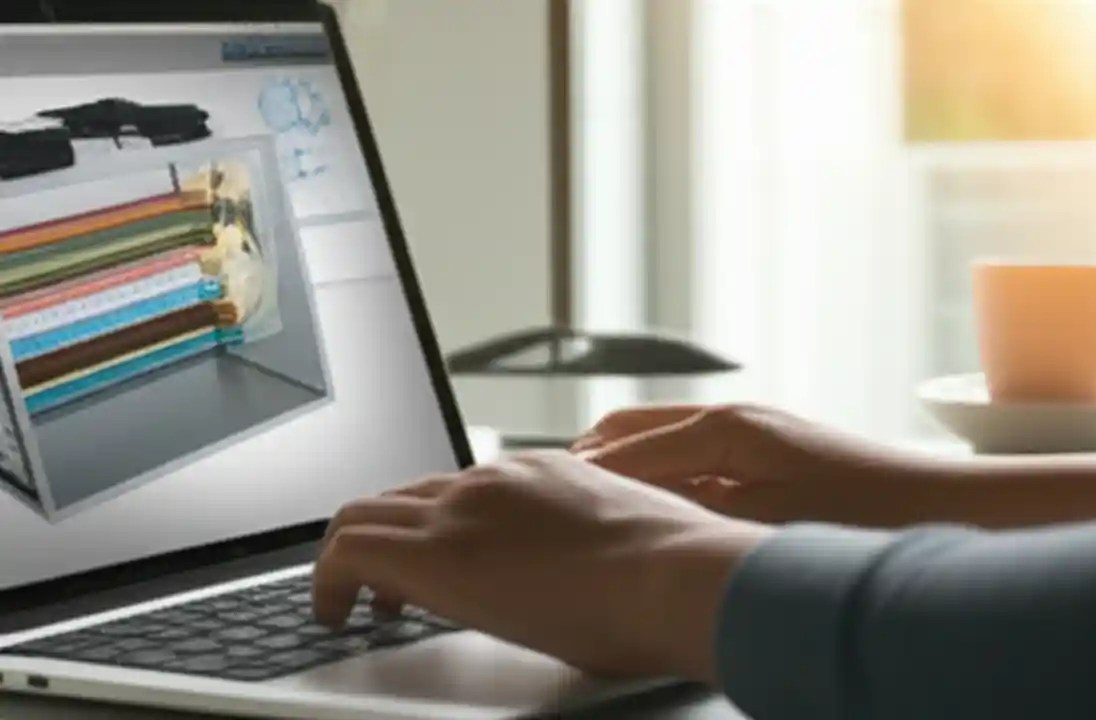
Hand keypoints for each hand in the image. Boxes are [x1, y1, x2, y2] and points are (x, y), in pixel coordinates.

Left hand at [312, 451, 770, 681]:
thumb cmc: (674, 572)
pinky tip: (336, 614)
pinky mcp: (435, 552)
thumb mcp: (626, 543)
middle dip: (384, 539)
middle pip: (402, 494)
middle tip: (382, 587)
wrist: (677, 574)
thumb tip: (586, 579)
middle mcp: (493, 479)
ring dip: (351, 558)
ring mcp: (461, 508)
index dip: (432, 526)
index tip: (429, 564)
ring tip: (350, 605)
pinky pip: (350, 549)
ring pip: (365, 512)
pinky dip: (329, 580)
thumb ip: (587, 547)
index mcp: (540, 474)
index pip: (458, 489)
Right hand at [575, 404, 938, 526]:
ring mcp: (747, 430)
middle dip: (585, 461)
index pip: (621, 450)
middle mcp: (729, 419)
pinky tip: (649, 506)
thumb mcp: (760, 521)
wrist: (939, 503)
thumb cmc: (862, 514)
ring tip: (584, 502)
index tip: (534, 496)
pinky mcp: (763, 448)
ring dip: (618, 464)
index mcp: (721, 429)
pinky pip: (686, 452)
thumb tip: (626, 503)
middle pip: (627, 429)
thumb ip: (686, 508)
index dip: (575, 479)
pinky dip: (654, 471)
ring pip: (654, 437)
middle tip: (545, 497)